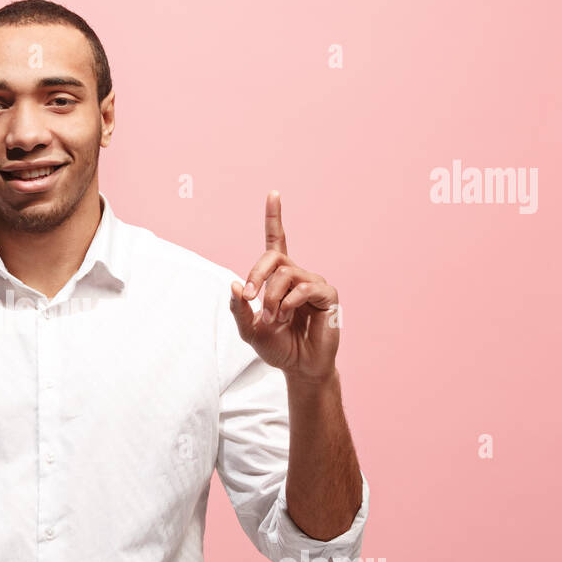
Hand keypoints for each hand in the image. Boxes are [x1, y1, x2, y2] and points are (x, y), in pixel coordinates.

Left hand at [228, 190, 340, 383]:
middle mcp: (297, 275)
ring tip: (274, 319)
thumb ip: (238, 309)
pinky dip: (290, 301)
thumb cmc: (277, 346)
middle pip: (273, 257)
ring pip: (286, 274)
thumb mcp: (249, 330)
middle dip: (257, 274)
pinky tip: (287, 315)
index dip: (274, 218)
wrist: (300, 367)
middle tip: (250, 296)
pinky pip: (305, 287)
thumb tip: (234, 285)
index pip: (276, 242)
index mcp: (278, 278)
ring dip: (273, 298)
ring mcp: (313, 283)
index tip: (273, 194)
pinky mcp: (327, 296)